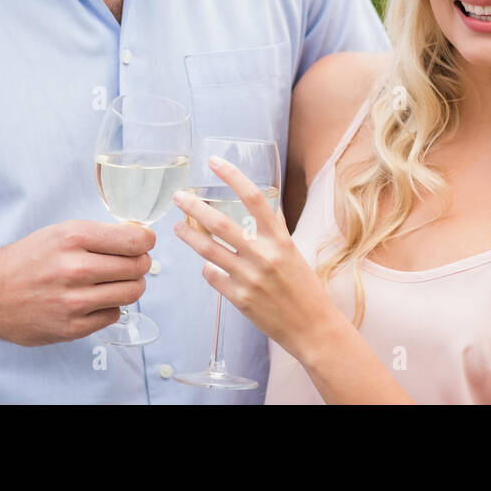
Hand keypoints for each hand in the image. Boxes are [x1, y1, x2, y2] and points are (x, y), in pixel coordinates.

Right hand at [0, 220, 153, 346]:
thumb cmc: (25, 260)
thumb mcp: (59, 232)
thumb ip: (99, 235)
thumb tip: (140, 236)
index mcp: (73, 238)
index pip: (135, 240)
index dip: (146, 241)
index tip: (143, 242)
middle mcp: (75, 268)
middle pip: (138, 266)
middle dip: (140, 263)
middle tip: (131, 263)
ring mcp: (74, 301)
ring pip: (131, 293)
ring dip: (130, 286)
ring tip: (116, 281)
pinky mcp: (71, 328)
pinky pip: (113, 315)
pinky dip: (110, 307)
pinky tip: (95, 300)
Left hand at [172, 157, 340, 356]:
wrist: (313, 328)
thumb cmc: (305, 289)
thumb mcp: (294, 253)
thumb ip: (275, 232)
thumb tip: (263, 209)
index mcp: (280, 239)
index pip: (254, 198)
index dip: (232, 176)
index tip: (214, 162)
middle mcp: (264, 255)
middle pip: (220, 223)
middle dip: (194, 207)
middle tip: (179, 196)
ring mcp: (249, 277)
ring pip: (208, 250)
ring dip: (189, 236)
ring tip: (178, 227)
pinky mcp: (239, 299)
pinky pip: (212, 276)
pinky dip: (207, 268)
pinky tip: (207, 265)